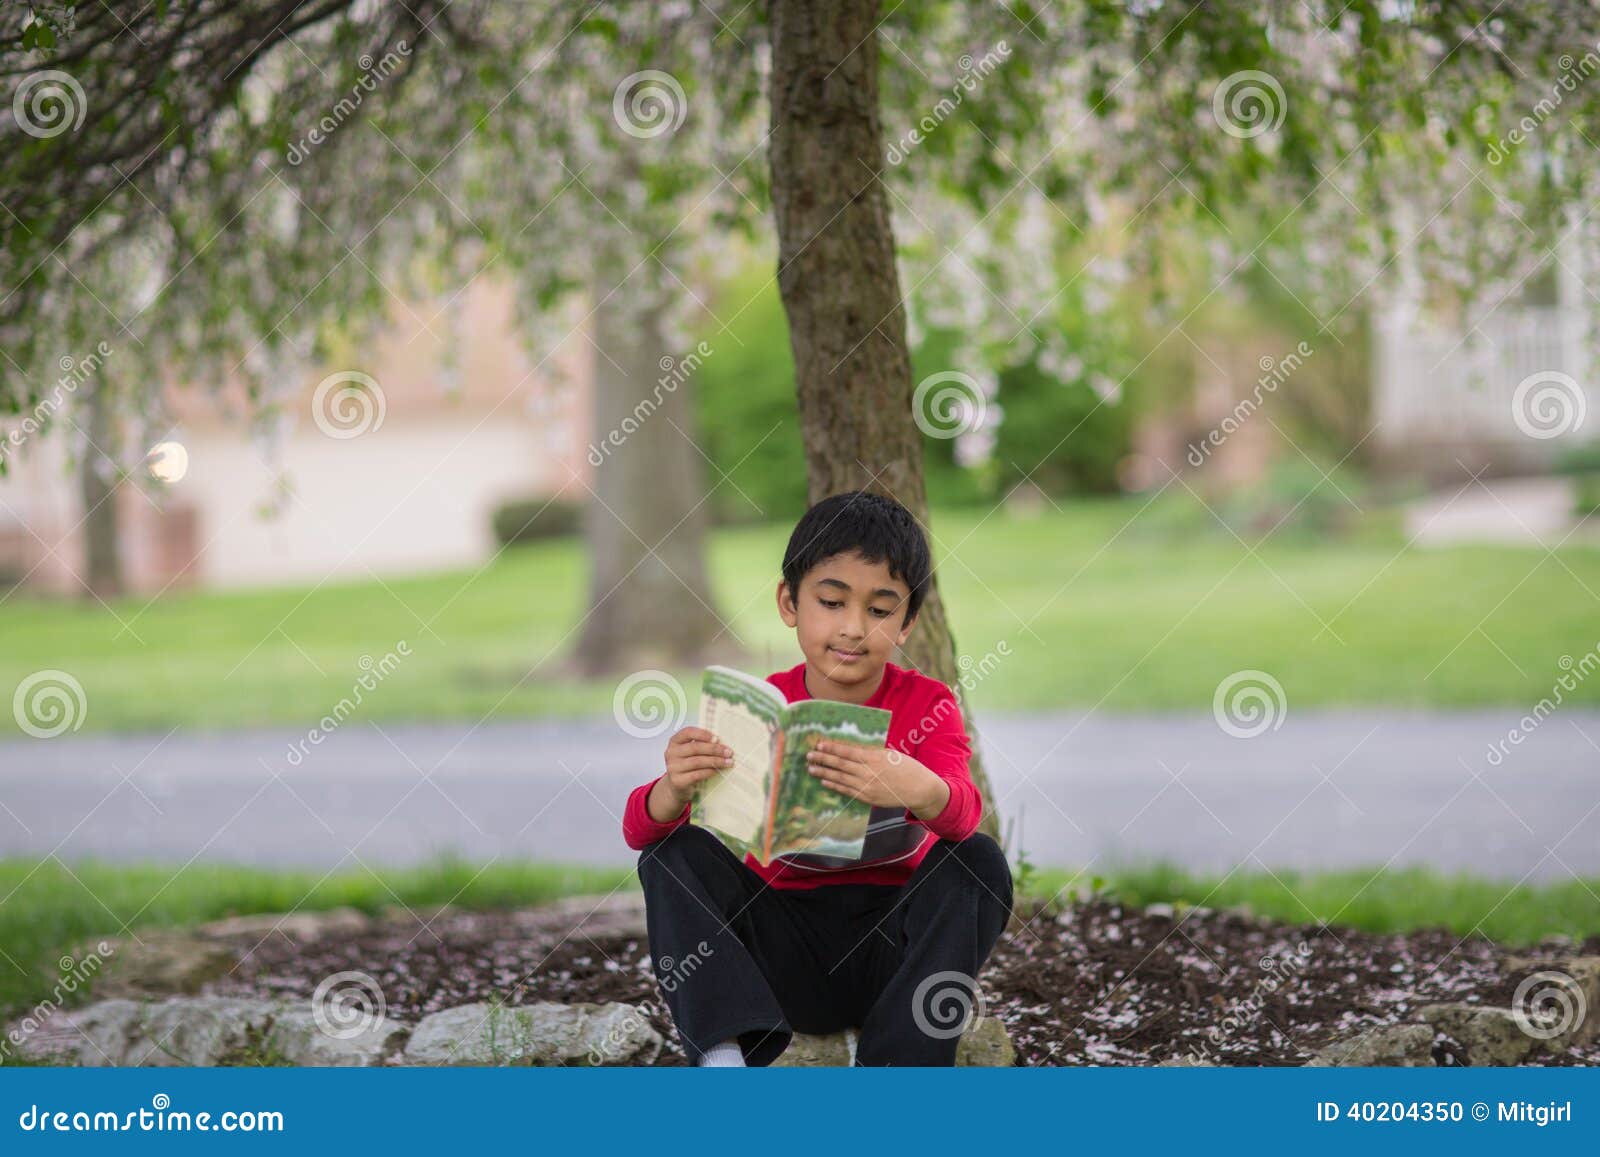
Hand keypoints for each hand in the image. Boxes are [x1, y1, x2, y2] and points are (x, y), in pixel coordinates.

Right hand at [662, 726, 733, 805]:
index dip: (703, 734)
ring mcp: (673, 768)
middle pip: (695, 748)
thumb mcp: (690, 753)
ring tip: (728, 762)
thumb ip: (700, 744)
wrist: (677, 786)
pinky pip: (697, 774)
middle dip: (714, 749)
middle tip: (728, 752)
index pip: (687, 732)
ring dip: (715, 761)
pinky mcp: (677, 781)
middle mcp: (671, 753)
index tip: (717, 738)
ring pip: (697, 761)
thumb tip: (721, 742)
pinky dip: (709, 771)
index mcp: (674, 742)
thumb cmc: (687, 765)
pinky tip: (718, 770)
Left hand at [805, 739, 945, 815]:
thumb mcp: (889, 754)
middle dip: (823, 759)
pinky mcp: (868, 798)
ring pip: (841, 779)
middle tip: (809, 755)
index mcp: (874, 758)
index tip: (819, 744)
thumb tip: (852, 748)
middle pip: (840, 765)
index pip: (848, 752)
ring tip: (811, 769)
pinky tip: (825, 782)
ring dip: (824, 773)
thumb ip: (870, 752)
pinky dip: (835, 786)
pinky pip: (847, 791)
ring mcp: (867, 787)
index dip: (832, 748)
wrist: (919, 789)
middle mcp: (868, 773)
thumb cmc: (906, 767)